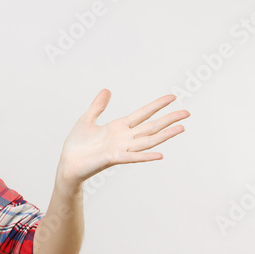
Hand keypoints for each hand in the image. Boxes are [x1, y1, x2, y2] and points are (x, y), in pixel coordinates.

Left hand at [57, 89, 188, 185]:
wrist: (67, 163)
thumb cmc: (77, 145)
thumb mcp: (87, 120)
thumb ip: (98, 106)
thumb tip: (106, 90)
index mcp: (119, 127)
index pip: (143, 114)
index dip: (157, 105)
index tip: (172, 97)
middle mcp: (124, 138)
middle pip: (151, 127)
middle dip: (168, 120)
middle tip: (187, 113)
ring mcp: (120, 149)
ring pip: (147, 141)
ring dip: (164, 136)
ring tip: (181, 128)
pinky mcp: (112, 159)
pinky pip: (132, 157)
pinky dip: (145, 156)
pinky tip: (160, 154)